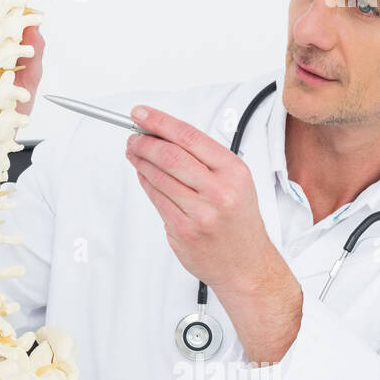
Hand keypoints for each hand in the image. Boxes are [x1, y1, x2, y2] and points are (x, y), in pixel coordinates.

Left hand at [124, 104, 276, 295]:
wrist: (246, 265)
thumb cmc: (239, 220)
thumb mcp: (236, 181)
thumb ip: (204, 158)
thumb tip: (165, 134)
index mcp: (233, 171)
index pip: (188, 137)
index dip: (159, 122)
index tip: (140, 114)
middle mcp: (218, 191)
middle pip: (169, 155)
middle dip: (144, 142)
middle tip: (133, 136)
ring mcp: (200, 213)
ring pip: (158, 176)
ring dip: (140, 161)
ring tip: (133, 152)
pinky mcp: (183, 230)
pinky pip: (156, 198)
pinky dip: (145, 182)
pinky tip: (143, 174)